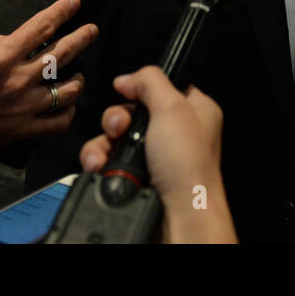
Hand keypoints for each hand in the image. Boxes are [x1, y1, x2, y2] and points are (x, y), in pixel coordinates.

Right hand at [0, 0, 96, 170]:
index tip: (74, 3)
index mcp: (0, 56)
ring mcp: (20, 108)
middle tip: (91, 30)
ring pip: (69, 90)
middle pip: (63, 54)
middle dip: (83, 37)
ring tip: (79, 72)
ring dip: (78, 77)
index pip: (43, 26)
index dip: (63, 11)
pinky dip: (68, 112)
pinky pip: (58, 123)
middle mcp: (15, 81)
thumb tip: (19, 43)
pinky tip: (68, 104)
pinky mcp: (18, 132)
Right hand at [78, 66, 235, 242]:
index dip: (141, 88)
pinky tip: (99, 167)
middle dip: (116, 119)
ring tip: (104, 156)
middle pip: (132, 111)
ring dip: (103, 143)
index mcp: (195, 111)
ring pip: (116, 137)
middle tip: (119, 128)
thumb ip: (150, 82)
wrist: (178, 217)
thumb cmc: (187, 166)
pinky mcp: (136, 177)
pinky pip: (109, 160)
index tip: (127, 92)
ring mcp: (154, 157)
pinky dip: (99, 162)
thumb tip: (127, 78)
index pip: (163, 86)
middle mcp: (175, 133)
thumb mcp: (173, 108)